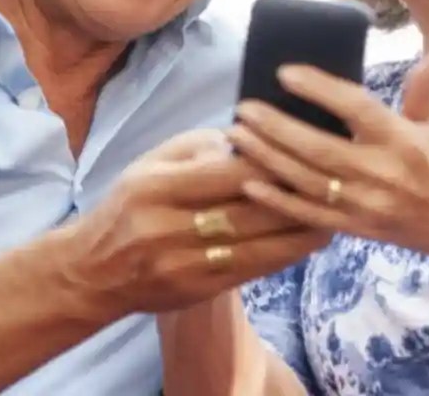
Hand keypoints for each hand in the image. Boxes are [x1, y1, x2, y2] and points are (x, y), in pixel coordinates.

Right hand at [61, 129, 331, 315]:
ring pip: (257, 246)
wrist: (94, 272)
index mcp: (156, 188)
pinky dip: (283, 254)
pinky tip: (308, 241)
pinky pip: (251, 271)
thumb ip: (198, 147)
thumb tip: (250, 138)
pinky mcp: (197, 291)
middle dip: (295, 197)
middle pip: (247, 211)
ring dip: (300, 231)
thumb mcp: (149, 163)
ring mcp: (183, 264)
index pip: (224, 173)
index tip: (303, 149)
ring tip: (335, 212)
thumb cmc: (128, 206)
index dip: (268, 162)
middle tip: (334, 180)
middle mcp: (168, 228)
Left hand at [227, 44, 428, 272]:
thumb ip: (428, 86)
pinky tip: (249, 181)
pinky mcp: (356, 228)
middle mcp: (382, 173)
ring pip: (307, 181)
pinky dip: (277, 200)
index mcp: (404, 140)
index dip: (320, 89)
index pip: (356, 108)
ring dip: (268, 158)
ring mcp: (366, 204)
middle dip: (276, 128)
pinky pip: (309, 215)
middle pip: (319, 148)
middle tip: (244, 107)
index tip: (285, 72)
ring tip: (238, 135)